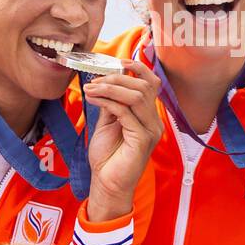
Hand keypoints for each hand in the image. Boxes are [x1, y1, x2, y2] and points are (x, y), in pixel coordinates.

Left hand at [83, 61, 163, 221]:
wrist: (107, 183)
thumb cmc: (107, 157)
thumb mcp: (108, 124)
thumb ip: (112, 105)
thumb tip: (105, 83)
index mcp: (148, 116)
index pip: (151, 84)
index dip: (138, 69)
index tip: (117, 62)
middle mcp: (154, 121)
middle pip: (143, 86)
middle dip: (117, 79)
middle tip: (94, 81)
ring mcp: (150, 131)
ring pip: (136, 96)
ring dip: (111, 89)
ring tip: (91, 89)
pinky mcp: (142, 140)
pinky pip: (126, 113)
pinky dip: (108, 102)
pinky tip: (94, 100)